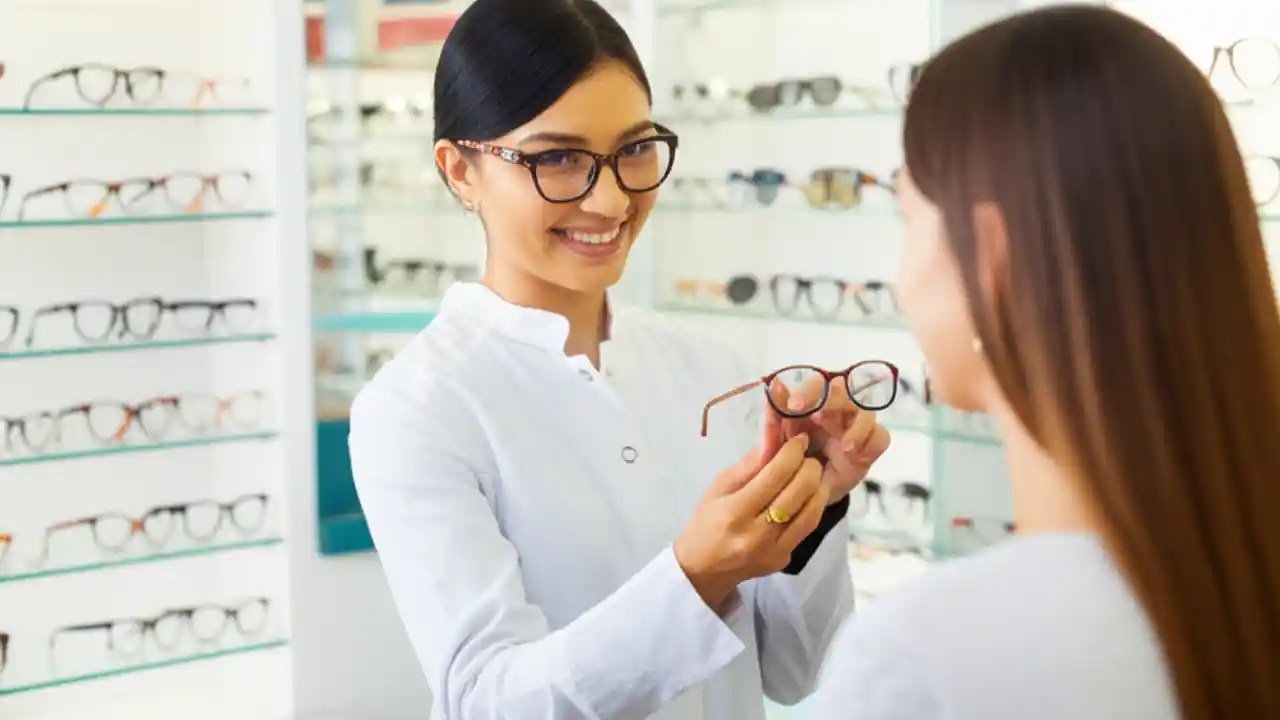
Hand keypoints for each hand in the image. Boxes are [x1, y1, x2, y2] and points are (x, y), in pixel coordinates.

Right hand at [674, 432, 828, 609]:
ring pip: (811, 511)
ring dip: (818, 486)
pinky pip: (807, 527)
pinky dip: (813, 506)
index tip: (799, 440)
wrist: (703, 568)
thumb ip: (749, 464)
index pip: (775, 475)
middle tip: (807, 457)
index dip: (793, 452)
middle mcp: (757, 533)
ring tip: (813, 473)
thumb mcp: (718, 487)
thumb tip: (775, 439)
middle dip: (810, 467)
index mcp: (735, 511)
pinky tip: (809, 495)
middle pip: (799, 491)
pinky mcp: (784, 559)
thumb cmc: (706, 521)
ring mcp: (774, 550)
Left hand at [770, 375, 890, 504]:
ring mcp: (857, 425)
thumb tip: (773, 385)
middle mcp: (839, 407)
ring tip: (845, 445)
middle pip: (847, 392)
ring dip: (858, 426)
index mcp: (816, 401)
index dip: (809, 392)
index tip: (794, 406)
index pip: (818, 384)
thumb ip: (776, 414)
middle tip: (819, 416)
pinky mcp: (871, 445)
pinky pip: (881, 437)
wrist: (807, 487)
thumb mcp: (779, 438)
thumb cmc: (794, 455)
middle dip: (834, 401)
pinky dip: (870, 443)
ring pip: (867, 413)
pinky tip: (854, 454)